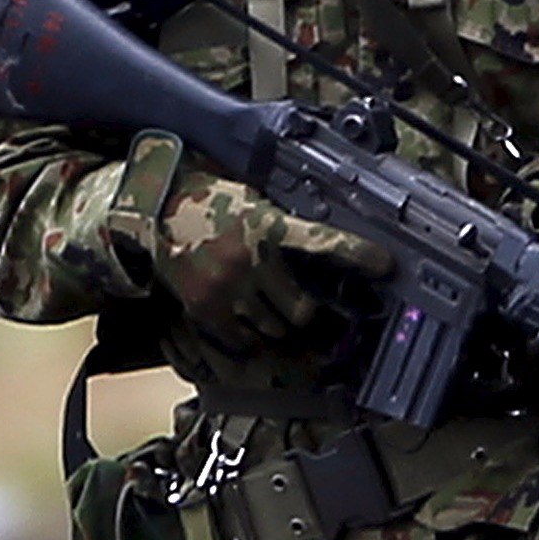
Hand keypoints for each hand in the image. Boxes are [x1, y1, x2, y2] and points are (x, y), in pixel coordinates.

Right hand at [146, 174, 394, 349]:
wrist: (153, 210)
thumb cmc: (209, 201)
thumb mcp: (255, 202)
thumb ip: (286, 226)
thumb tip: (326, 246)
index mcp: (268, 225)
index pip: (324, 242)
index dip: (358, 255)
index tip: (385, 265)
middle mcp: (251, 260)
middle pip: (302, 309)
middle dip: (308, 311)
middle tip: (308, 306)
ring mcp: (227, 287)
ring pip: (275, 328)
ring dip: (279, 324)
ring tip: (270, 309)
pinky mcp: (204, 307)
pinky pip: (242, 338)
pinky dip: (250, 334)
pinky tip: (247, 319)